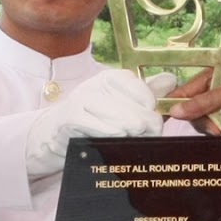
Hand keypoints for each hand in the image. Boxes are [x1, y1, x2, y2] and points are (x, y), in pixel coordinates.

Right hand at [25, 71, 175, 177]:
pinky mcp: (71, 118)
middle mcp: (98, 84)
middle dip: (146, 132)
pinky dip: (111, 138)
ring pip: (125, 124)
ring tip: (124, 142)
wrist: (49, 135)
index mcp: (112, 78)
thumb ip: (145, 94)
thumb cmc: (89, 121)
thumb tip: (171, 80)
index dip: (153, 115)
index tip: (151, 127)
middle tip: (141, 140)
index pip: (147, 96)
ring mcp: (83, 99)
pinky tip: (110, 141)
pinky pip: (103, 130)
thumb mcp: (117, 104)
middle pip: (140, 113)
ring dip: (130, 138)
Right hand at [168, 66, 220, 140]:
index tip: (162, 114)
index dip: (174, 101)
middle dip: (200, 118)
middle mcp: (217, 89)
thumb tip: (177, 110)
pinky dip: (219, 132)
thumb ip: (205, 102)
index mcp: (216, 73)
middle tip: (214, 125)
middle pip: (192, 108)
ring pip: (202, 122)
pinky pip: (213, 130)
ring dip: (211, 127)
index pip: (187, 88)